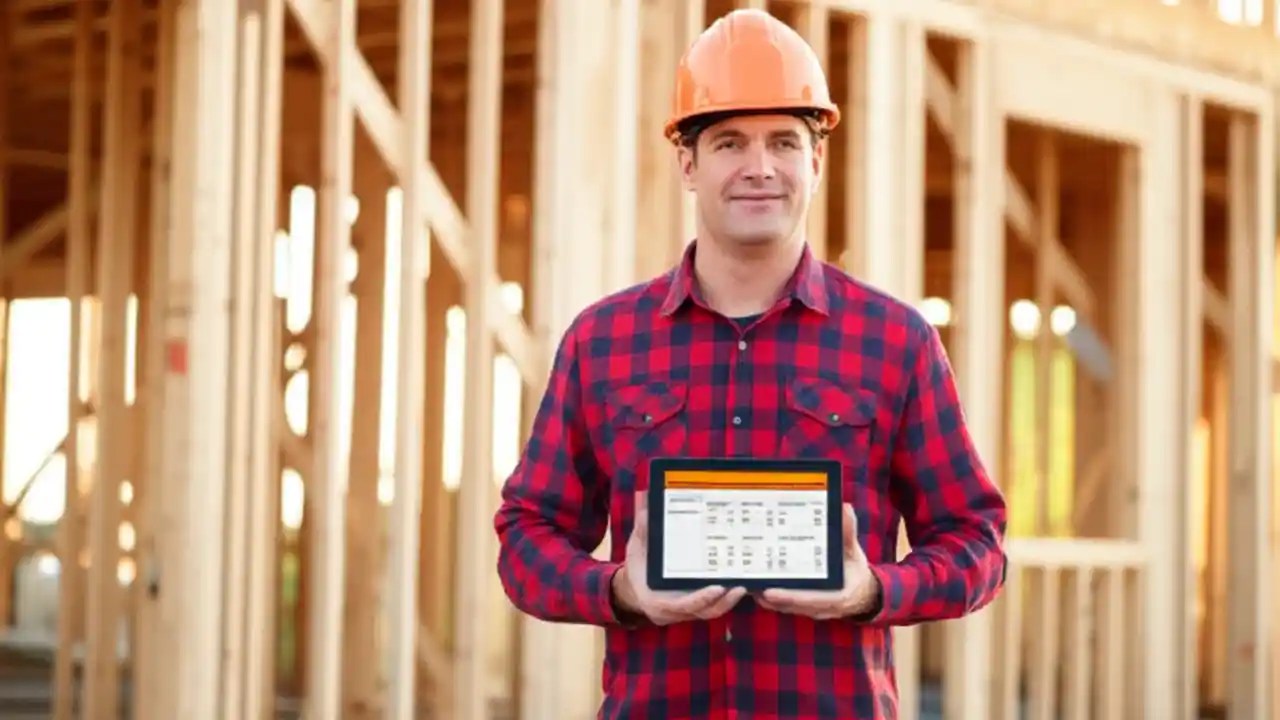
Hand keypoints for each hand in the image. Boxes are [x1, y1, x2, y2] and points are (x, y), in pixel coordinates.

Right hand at [612, 490, 747, 625]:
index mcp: (656, 599)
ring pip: (711, 612)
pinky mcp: (694, 606)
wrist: (633, 588)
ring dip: (728, 602)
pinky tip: (737, 586)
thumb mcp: (637, 546)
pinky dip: (725, 599)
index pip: (682, 604)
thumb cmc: (637, 566)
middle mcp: (673, 609)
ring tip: (742, 587)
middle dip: (722, 601)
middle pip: (703, 611)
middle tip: (739, 587)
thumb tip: (646, 500)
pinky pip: (712, 607)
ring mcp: (685, 610)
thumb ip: (644, 527)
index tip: (717, 588)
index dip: (701, 598)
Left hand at [756, 503, 880, 620]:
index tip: (769, 592)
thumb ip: (848, 534)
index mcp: (836, 597)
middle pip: (791, 605)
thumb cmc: (855, 571)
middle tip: (750, 584)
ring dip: (765, 598)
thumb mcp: (854, 553)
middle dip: (770, 597)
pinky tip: (754, 584)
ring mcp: (810, 608)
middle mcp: (820, 607)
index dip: (790, 597)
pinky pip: (784, 605)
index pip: (810, 600)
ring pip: (784, 607)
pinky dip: (769, 597)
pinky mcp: (802, 606)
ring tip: (747, 583)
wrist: (862, 593)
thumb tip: (844, 510)